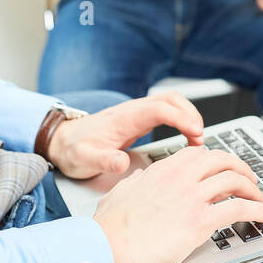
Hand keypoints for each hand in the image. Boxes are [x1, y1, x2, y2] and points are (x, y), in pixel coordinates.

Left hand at [47, 91, 204, 178]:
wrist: (61, 141)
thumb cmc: (74, 150)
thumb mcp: (84, 159)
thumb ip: (103, 160)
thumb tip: (121, 163)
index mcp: (124, 118)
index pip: (159, 109)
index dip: (181, 118)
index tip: (195, 133)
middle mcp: (133, 111)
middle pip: (170, 99)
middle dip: (190, 114)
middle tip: (200, 137)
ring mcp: (137, 113)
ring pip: (171, 102)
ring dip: (188, 116)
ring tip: (197, 139)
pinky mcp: (138, 119)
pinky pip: (167, 112)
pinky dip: (182, 120)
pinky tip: (186, 137)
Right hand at [93, 145, 262, 262]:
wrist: (105, 249)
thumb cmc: (109, 229)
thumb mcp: (119, 194)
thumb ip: (134, 182)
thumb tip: (138, 176)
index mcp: (161, 170)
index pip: (198, 154)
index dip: (215, 160)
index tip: (223, 168)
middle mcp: (179, 178)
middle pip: (222, 160)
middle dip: (241, 167)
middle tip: (250, 179)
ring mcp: (191, 197)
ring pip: (235, 180)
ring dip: (254, 189)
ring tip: (261, 198)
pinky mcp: (199, 221)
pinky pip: (239, 208)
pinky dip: (258, 210)